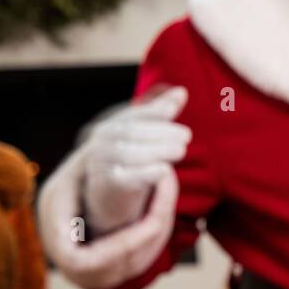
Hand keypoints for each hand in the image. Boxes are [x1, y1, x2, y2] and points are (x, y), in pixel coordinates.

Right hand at [81, 86, 191, 234]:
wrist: (107, 197)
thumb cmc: (130, 161)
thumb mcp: (143, 136)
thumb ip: (160, 115)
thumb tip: (182, 91)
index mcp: (111, 127)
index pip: (135, 115)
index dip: (156, 110)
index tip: (177, 107)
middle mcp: (102, 143)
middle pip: (133, 133)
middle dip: (161, 132)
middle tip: (186, 136)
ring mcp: (102, 165)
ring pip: (131, 154)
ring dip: (159, 151)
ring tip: (181, 150)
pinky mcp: (108, 187)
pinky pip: (127, 178)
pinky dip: (147, 173)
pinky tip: (165, 169)